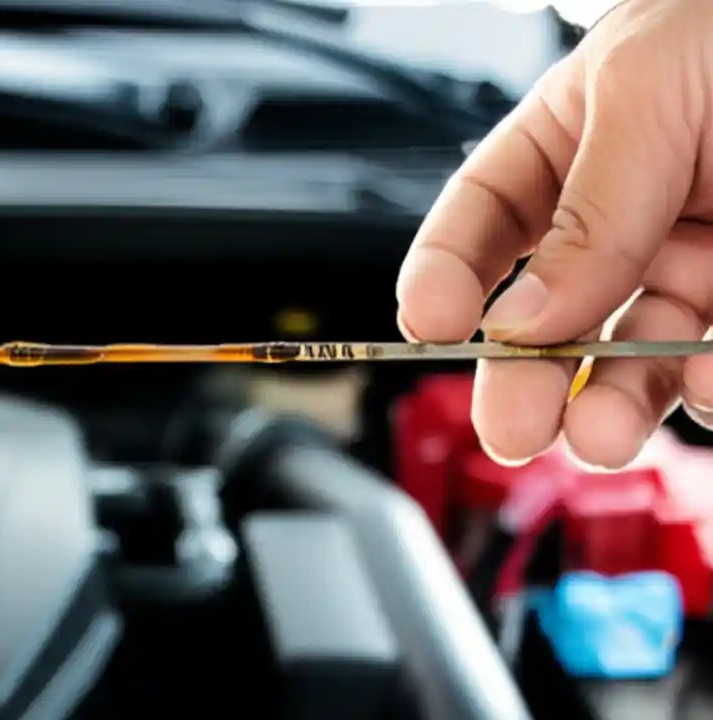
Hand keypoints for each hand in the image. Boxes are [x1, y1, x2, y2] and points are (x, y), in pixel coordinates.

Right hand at [396, 0, 712, 469]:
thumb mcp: (650, 87)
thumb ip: (589, 205)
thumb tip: (524, 314)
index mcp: (571, 146)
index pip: (483, 223)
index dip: (446, 276)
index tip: (431, 325)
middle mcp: (626, 217)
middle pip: (549, 315)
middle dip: (524, 375)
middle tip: (512, 425)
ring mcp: (696, 263)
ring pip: (634, 356)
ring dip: (611, 405)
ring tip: (603, 433)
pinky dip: (706, 388)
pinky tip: (705, 383)